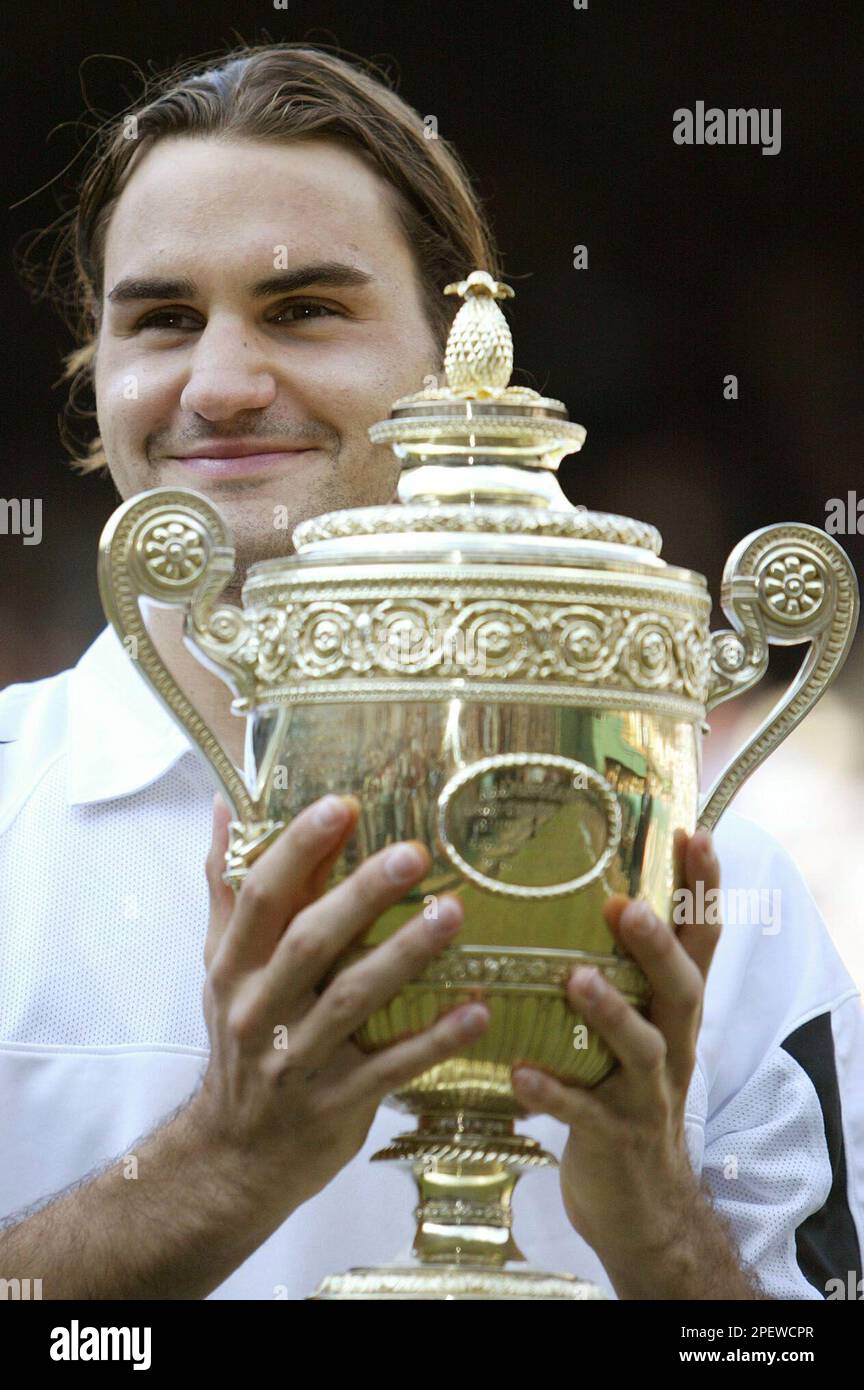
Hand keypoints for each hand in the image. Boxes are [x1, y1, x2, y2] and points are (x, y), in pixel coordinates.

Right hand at [192, 793, 489, 1218]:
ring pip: (354, 1001)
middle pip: (310, 943)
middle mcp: (260, 1010)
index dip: (298, 849)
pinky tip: (477, 1012)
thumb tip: (225, 803)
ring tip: (453, 915)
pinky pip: (391, 1068)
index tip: (342, 806)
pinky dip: (434, 1040)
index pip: (262, 897)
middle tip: (415, 853)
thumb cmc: (241, 1040)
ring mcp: (297, 1061)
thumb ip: (228, 887)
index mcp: (233, 967)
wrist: (235, 1155)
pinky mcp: (338, 1104)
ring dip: (406, 955)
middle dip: (362, 895)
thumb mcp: (221, 966)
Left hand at [511, 827, 721, 1277]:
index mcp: (675, 1012)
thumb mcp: (634, 1028)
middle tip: (627, 907)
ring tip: (575, 979)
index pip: (703, 941)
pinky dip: (553, 1092)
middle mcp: (672, 1044)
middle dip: (659, 945)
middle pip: (682, 988)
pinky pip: (584, 1114)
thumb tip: (569, 890)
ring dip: (610, 1012)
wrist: (640, 1204)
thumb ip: (616, 971)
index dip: (703, 890)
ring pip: (642, 1048)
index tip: (696, 834)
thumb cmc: (621, 1092)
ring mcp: (647, 1095)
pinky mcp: (615, 1139)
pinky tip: (520, 1073)